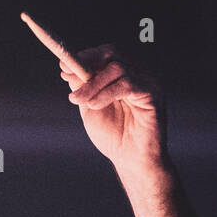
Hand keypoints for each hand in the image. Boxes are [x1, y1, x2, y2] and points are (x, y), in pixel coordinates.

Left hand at [61, 44, 166, 179]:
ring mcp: (147, 83)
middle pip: (112, 54)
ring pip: (117, 68)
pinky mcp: (153, 94)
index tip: (63, 64)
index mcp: (124, 77)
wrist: (132, 162)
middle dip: (88, 62)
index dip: (85, 57)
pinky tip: (93, 105)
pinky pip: (127, 84)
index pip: (105, 55)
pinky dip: (106, 93)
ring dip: (93, 84)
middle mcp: (137, 75)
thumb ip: (83, 88)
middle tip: (68, 73)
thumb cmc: (114, 138)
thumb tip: (68, 68)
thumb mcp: (90, 108)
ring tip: (79, 101)